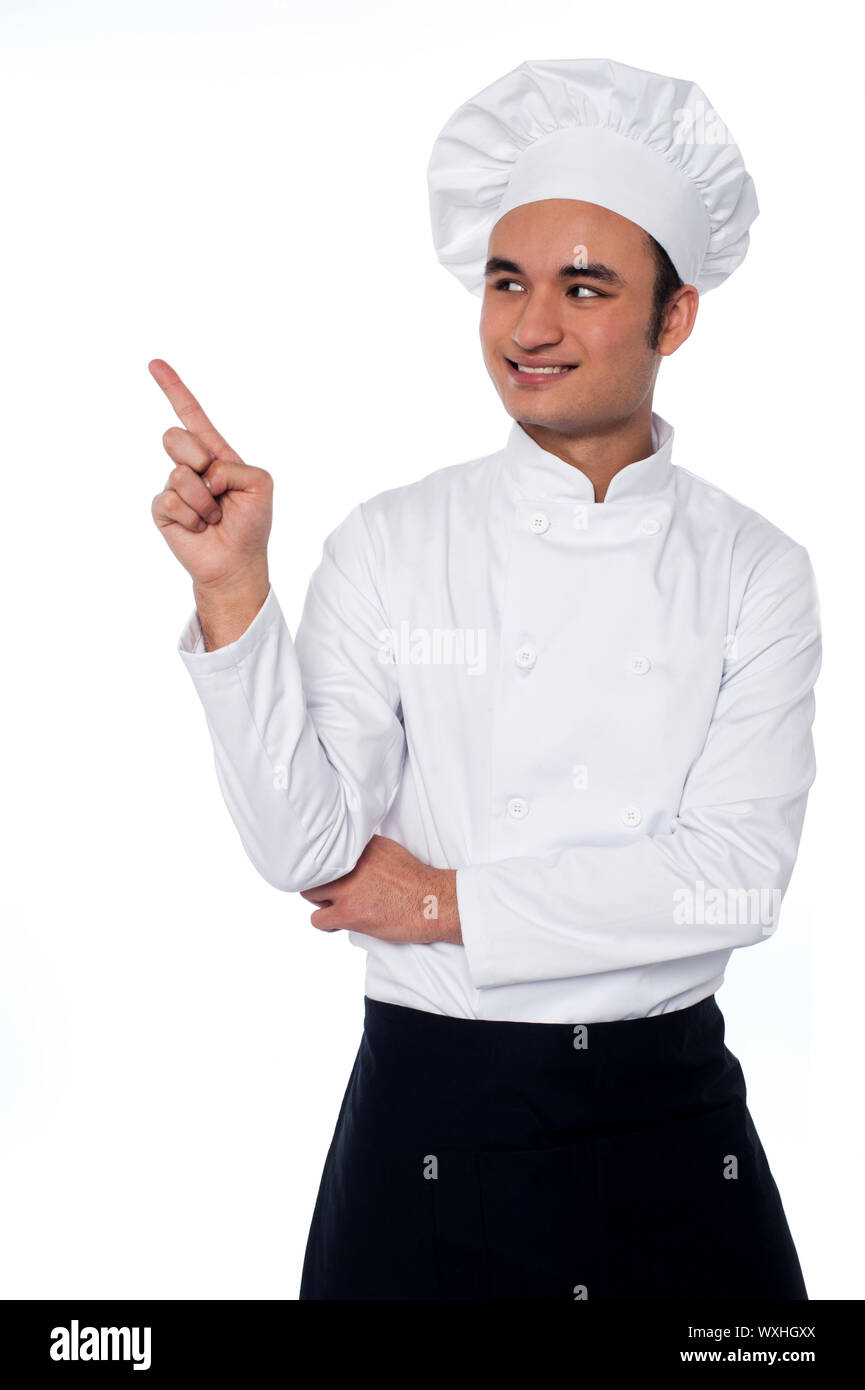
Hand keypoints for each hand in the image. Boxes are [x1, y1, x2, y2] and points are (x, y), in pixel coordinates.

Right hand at [149, 358, 272, 590]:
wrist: (237, 562)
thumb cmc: (251, 523)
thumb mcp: (260, 485)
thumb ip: (235, 467)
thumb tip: (201, 474)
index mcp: (215, 453)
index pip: (192, 416)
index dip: (173, 389)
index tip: (154, 363)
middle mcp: (191, 466)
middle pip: (176, 437)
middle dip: (198, 459)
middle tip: (216, 489)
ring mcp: (174, 487)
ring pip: (179, 474)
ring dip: (205, 501)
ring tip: (214, 516)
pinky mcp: (162, 510)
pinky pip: (171, 501)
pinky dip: (193, 517)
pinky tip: (199, 527)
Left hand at [299, 835, 461, 944]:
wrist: (434, 904)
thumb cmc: (419, 883)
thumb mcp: (392, 852)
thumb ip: (368, 851)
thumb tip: (354, 855)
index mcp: (363, 846)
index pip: (329, 848)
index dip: (330, 864)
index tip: (334, 872)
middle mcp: (352, 863)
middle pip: (316, 869)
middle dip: (322, 881)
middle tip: (332, 892)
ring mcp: (348, 888)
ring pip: (310, 892)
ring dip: (320, 900)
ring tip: (335, 907)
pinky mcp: (348, 913)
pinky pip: (317, 918)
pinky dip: (326, 923)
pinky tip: (338, 923)